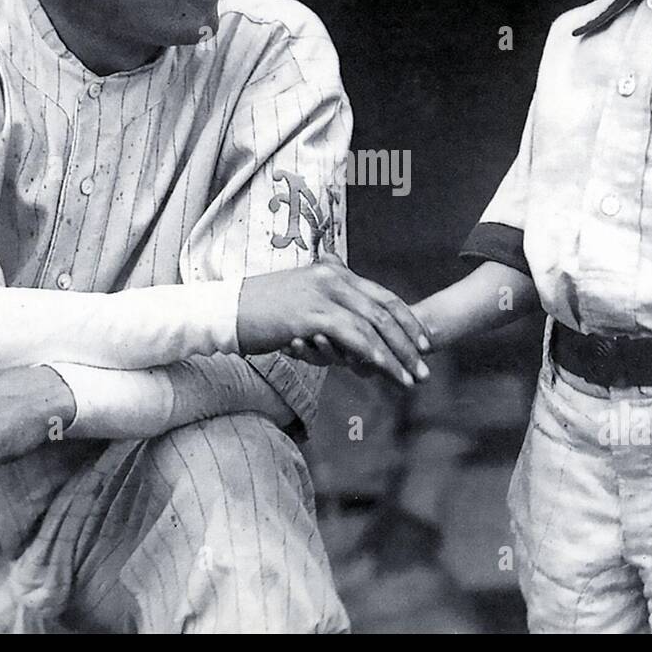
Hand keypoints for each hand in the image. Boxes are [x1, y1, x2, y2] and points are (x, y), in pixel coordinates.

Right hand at [238, 254, 430, 387]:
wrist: (225, 310)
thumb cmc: (258, 310)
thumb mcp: (298, 297)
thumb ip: (325, 303)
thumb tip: (342, 321)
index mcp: (334, 273)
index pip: (382, 296)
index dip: (406, 320)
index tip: (421, 342)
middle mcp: (334, 279)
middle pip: (385, 310)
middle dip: (409, 340)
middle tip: (425, 363)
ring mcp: (323, 295)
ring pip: (374, 326)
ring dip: (397, 354)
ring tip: (412, 378)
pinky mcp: (311, 315)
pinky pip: (353, 337)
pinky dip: (373, 356)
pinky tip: (385, 372)